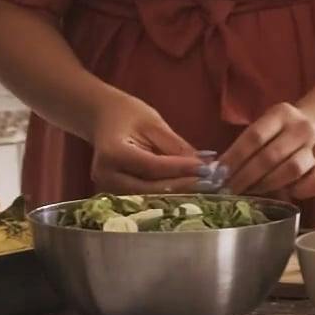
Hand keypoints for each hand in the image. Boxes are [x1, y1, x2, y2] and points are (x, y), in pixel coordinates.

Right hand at [84, 95, 209, 192]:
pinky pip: (145, 199)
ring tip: (205, 188)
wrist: (101, 118)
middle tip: (212, 183)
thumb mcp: (154, 123)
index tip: (207, 169)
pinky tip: (189, 191)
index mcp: (112, 153)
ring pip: (149, 198)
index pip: (153, 167)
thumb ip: (177, 146)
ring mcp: (108, 190)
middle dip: (184, 187)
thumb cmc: (128, 114)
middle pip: (151, 189)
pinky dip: (168, 196)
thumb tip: (205, 163)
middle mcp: (106, 177)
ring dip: (178, 195)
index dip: (181, 169)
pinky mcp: (115, 196)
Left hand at [218, 101, 314, 201]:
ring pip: (289, 171)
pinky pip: (312, 183)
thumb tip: (215, 170)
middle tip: (228, 191)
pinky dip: (296, 191)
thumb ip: (246, 145)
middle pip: (269, 156)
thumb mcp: (266, 127)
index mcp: (281, 113)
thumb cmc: (282, 131)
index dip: (234, 158)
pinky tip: (282, 194)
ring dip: (265, 185)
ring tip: (249, 193)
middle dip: (245, 177)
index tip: (218, 174)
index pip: (253, 136)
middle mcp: (301, 127)